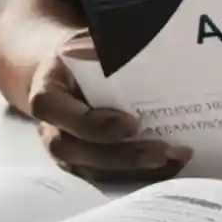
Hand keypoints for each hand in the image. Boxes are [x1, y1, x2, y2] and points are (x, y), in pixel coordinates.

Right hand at [28, 31, 192, 181]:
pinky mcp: (86, 165)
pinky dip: (141, 176)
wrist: (65, 75)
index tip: (131, 123)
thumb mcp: (88, 42)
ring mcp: (68, 152)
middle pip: (76, 151)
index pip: (55, 112)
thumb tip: (140, 42)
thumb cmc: (82, 57)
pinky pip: (109, 179)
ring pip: (94, 172)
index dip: (91, 123)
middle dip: (121, 156)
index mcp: (47, 93)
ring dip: (135, 171)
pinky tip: (171, 165)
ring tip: (174, 158)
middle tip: (161, 151)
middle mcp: (51, 128)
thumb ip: (105, 45)